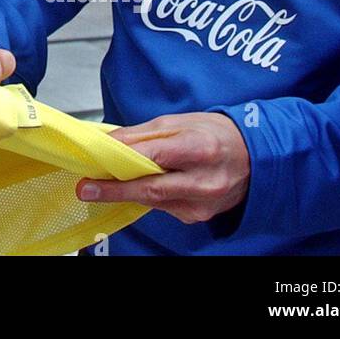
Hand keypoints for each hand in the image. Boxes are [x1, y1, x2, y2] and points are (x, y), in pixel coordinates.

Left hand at [75, 112, 250, 222]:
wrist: (253, 158)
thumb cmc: (214, 133)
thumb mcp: (178, 121)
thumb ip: (142, 134)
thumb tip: (109, 142)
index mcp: (201, 149)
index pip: (153, 157)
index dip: (121, 162)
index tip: (95, 165)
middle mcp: (204, 182)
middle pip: (151, 188)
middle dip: (115, 189)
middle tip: (86, 189)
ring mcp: (203, 204)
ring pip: (154, 200)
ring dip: (127, 191)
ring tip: (103, 182)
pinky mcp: (198, 216)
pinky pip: (163, 206)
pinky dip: (146, 195)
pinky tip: (137, 184)